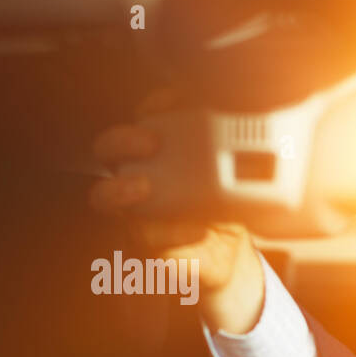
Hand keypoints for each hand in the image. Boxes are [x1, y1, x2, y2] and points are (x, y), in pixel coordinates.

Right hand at [88, 89, 264, 333]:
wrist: (229, 253)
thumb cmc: (224, 207)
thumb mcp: (235, 176)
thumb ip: (233, 151)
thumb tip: (250, 122)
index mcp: (157, 153)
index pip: (143, 119)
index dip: (150, 107)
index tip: (167, 102)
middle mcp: (137, 177)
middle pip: (108, 150)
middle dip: (123, 141)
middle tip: (150, 142)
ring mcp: (134, 211)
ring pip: (105, 196)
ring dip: (118, 188)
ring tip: (144, 186)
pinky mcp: (147, 244)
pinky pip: (147, 238)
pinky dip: (170, 233)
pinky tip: (196, 228)